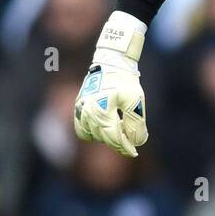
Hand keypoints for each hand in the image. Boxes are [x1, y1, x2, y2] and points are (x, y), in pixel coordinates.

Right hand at [73, 11, 148, 157]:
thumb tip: (135, 142)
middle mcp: (87, 111)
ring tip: (119, 129)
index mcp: (101, 108)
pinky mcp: (78, 108)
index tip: (134, 152)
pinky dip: (93, 133)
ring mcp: (80, 109)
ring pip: (92, 135)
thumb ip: (136, 123)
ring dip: (106, 136)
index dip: (124, 146)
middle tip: (130, 142)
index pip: (113, 136)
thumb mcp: (136, 100)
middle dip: (118, 142)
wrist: (110, 63)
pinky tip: (105, 128)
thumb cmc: (124, 81)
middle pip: (104, 137)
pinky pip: (82, 130)